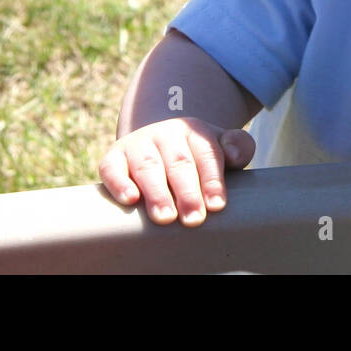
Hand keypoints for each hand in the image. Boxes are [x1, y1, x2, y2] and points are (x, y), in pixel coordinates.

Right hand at [99, 117, 255, 225]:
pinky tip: (130, 199)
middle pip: (178, 162)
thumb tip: (234, 155)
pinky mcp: (114, 157)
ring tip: (165, 218)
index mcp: (194, 130)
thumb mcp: (220, 146)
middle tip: (194, 219)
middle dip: (187, 192)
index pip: (206, 154)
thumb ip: (238, 147)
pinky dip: (119, 183)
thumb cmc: (197, 156)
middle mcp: (165, 133)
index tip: (216, 206)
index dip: (212, 180)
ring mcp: (138, 143)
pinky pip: (112, 168)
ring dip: (157, 192)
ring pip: (147, 166)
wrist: (159, 145)